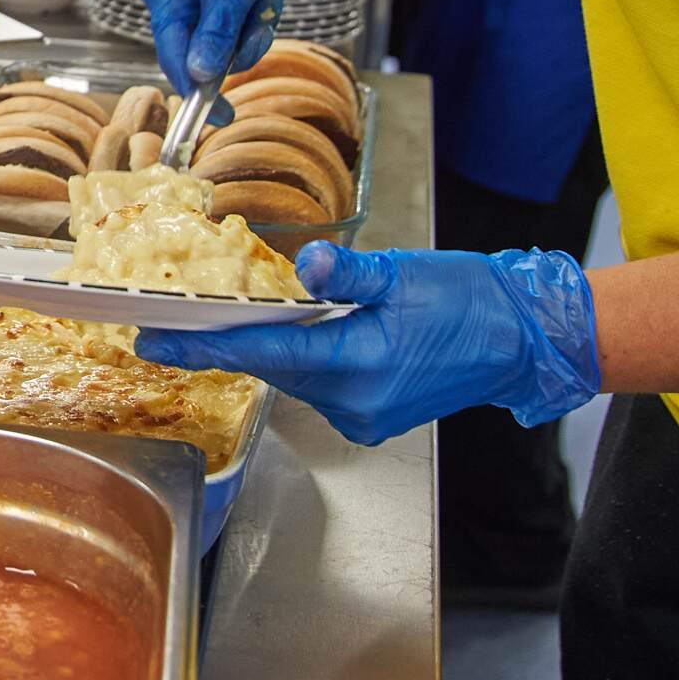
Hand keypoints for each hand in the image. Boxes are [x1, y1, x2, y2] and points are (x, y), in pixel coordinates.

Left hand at [132, 242, 600, 445]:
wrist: (523, 338)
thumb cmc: (470, 301)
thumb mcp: (404, 274)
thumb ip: (348, 272)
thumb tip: (309, 264)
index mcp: (360, 363)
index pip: (263, 354)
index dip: (204, 346)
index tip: (156, 342)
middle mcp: (356, 400)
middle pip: (273, 367)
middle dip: (228, 345)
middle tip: (175, 325)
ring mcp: (365, 414)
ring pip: (296, 377)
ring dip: (272, 350)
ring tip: (236, 321)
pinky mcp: (375, 415)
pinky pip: (321, 385)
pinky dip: (305, 360)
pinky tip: (301, 334)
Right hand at [137, 0, 337, 92]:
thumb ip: (216, 34)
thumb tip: (199, 76)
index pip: (171, 51)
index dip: (192, 85)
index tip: (216, 114)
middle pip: (201, 52)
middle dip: (236, 42)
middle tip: (256, 28)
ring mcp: (202, 4)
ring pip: (228, 46)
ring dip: (254, 29)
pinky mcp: (225, 5)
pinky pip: (243, 33)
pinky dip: (260, 19)